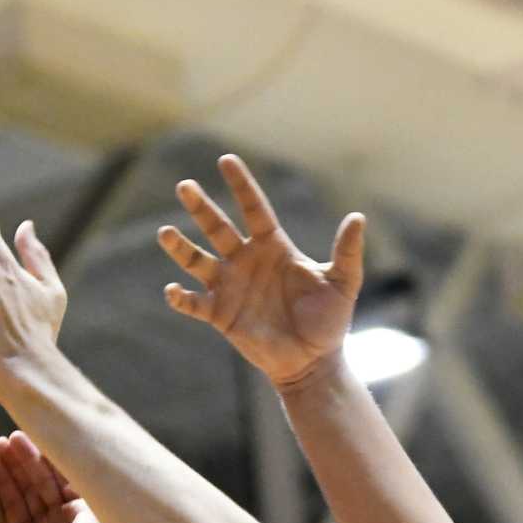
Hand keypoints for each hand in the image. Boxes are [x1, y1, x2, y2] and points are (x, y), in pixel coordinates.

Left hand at [0, 431, 112, 522]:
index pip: (10, 503)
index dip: (0, 480)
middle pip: (26, 488)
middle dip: (14, 465)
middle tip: (1, 441)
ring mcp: (64, 517)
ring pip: (44, 482)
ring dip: (32, 460)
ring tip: (16, 437)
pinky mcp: (83, 510)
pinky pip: (67, 482)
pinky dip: (55, 465)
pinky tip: (42, 447)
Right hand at [158, 153, 365, 389]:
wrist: (313, 361)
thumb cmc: (329, 321)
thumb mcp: (343, 284)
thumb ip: (346, 252)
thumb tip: (358, 217)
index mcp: (273, 247)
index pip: (254, 209)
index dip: (241, 186)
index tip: (226, 160)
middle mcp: (246, 261)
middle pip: (218, 228)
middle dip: (201, 207)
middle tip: (184, 186)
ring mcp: (231, 287)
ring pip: (198, 261)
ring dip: (181, 248)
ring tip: (164, 233)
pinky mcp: (221, 315)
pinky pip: (195, 304)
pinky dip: (182, 298)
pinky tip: (172, 290)